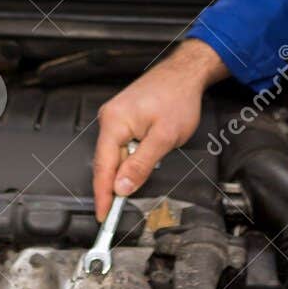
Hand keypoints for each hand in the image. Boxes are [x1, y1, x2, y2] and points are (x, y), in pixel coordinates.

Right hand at [91, 38, 227, 217]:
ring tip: (143, 171)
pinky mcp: (123, 118)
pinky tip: (143, 159)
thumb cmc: (177, 98)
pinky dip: (129, 158)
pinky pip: (121, 145)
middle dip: (114, 185)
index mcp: (114, 122)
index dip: (103, 195)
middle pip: (107, 162)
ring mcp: (115, 117)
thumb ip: (140, 165)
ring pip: (115, 154)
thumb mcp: (163, 138)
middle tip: (117, 210)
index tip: (103, 215)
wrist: (184, 74)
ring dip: (126, 169)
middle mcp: (109, 118)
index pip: (103, 167)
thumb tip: (121, 187)